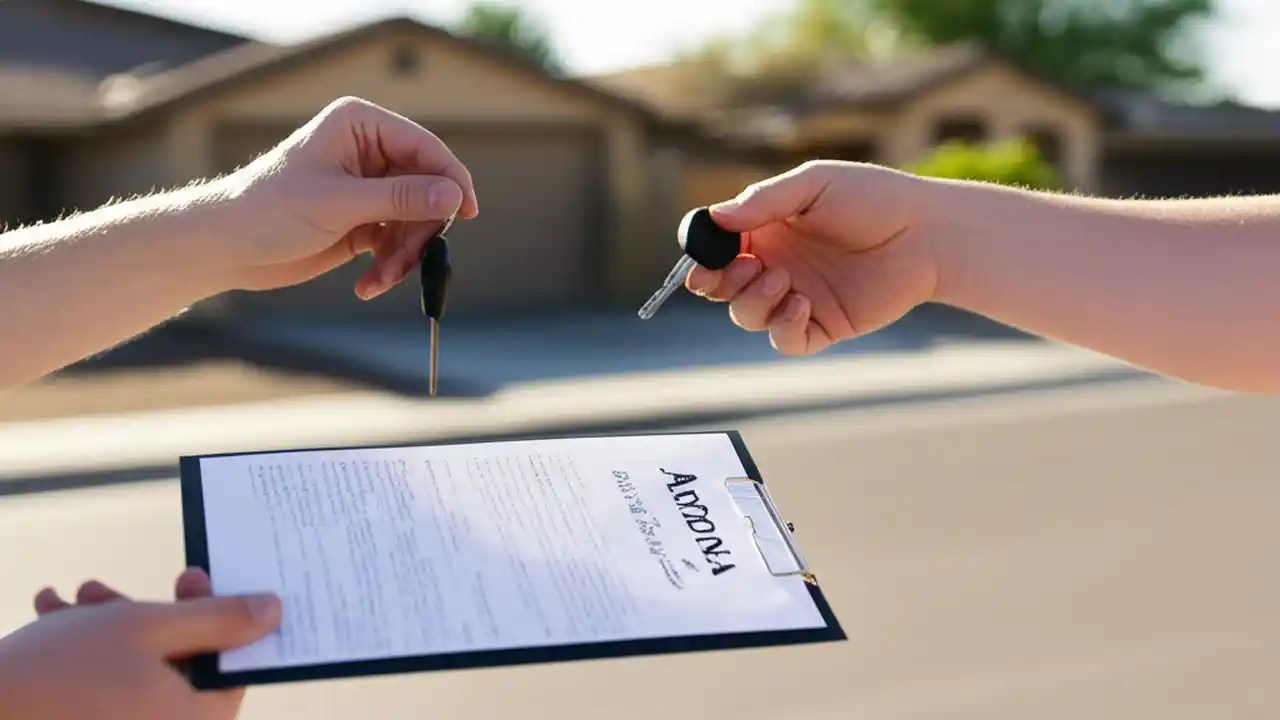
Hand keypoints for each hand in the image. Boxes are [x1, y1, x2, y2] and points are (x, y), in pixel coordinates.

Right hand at [0, 569, 279, 719]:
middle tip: (110, 587)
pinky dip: (82, 652)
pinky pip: (102, 691)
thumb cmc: (61, 674)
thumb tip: (275, 611)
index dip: (215, 615)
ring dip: (106, 626)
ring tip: (72, 599)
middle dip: (142, 616)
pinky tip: (51, 615)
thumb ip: (219, 618)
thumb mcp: (150, 627)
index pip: (230, 667)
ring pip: (133, 671)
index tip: (191, 578)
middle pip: (177, 667)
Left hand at [208, 95, 478, 299]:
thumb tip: (454, 195)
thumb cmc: (269, 210)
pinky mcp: (362, 221)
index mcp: (361, 125)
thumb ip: (400, 198)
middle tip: (408, 261)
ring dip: (404, 256)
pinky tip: (367, 285)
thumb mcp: (339, 203)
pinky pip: (398, 243)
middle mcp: (369, 152)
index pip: (425, 148)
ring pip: (415, 221)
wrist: (226, 247)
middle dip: (420, 230)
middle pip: (427, 190)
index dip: (450, 180)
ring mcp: (368, 188)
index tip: (467, 213)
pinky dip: (389, 267)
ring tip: (379, 279)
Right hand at [685, 161, 939, 354]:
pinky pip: (785, 340)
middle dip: (721, 283)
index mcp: (766, 229)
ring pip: (747, 316)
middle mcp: (775, 264)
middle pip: (722, 288)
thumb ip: (763, 200)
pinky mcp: (822, 325)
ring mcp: (796, 296)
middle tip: (746, 268)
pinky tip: (802, 304)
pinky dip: (783, 327)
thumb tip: (715, 218)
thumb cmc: (875, 198)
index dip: (701, 257)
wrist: (928, 234)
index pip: (716, 249)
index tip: (700, 260)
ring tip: (783, 279)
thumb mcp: (815, 184)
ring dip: (753, 301)